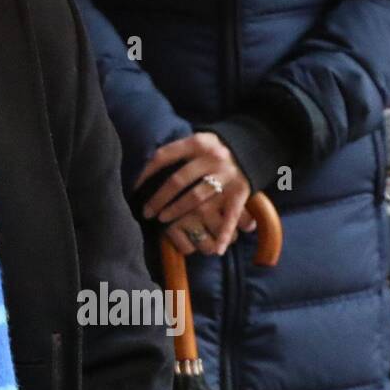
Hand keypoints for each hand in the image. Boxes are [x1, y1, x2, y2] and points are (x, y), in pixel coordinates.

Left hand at [133, 132, 254, 257]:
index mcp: (198, 142)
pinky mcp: (241, 192)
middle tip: (146, 211)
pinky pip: (231, 216)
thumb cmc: (215, 147)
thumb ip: (177, 151)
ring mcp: (227, 176)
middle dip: (158, 198)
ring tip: (161, 219)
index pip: (164, 156)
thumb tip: (145, 167)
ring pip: (196, 198)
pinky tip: (217, 249)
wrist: (254, 145)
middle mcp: (213, 158)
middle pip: (178, 180)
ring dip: (177, 211)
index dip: (146, 172)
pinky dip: (224, 234)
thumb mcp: (197, 140)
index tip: (135, 187)